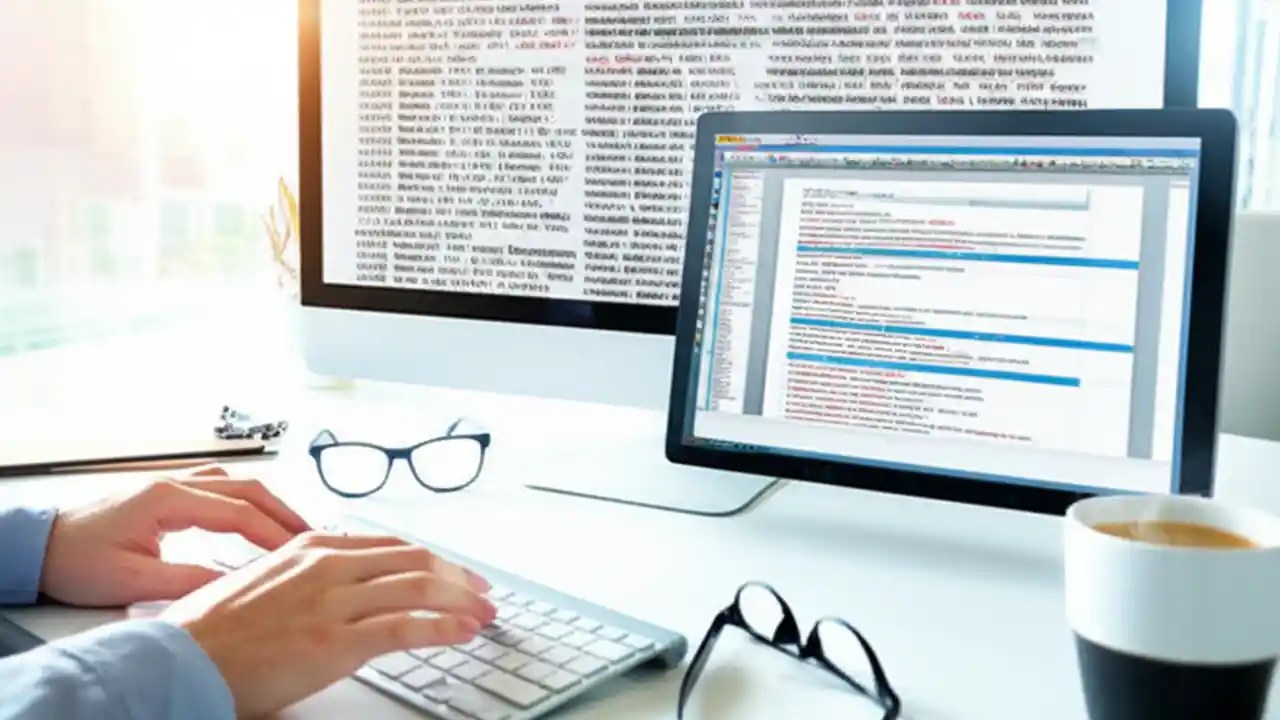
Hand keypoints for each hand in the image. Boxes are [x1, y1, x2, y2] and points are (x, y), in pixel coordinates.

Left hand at [39, 466, 310, 606]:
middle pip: (247, 488)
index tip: (299, 554)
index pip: (239, 512)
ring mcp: (172, 482)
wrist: (40, 547)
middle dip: (284, 512)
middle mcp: (175, 482)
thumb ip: (191, 580)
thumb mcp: (134, 581)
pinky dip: (247, 500)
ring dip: (268, 503)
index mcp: (168, 498)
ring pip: (236, 483)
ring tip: (293, 528)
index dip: (274, 534)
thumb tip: (238, 584)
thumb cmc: (77, 562)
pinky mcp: (167, 492)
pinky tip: (256, 515)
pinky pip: (220, 487)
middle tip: (313, 537)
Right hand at [160, 532, 495, 717]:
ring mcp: (334, 601)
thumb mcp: (269, 583)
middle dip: (457, 576)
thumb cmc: (213, 630)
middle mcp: (328, 565)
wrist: (178, 659)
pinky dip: (443, 626)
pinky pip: (406, 626)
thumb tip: (347, 589)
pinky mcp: (336, 639)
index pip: (391, 545)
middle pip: (414, 560)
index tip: (454, 571)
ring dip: (461, 600)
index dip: (431, 559)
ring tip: (484, 613)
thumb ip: (311, 579)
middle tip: (482, 591)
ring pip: (419, 587)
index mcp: (312, 548)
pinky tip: (462, 631)